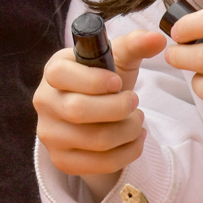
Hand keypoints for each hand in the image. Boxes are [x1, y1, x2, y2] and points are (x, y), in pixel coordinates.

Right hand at [35, 27, 164, 200]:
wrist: (98, 114)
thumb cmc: (106, 80)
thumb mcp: (119, 58)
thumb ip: (135, 44)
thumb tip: (158, 38)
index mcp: (54, 71)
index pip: (61, 74)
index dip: (94, 80)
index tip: (117, 82)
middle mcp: (44, 102)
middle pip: (79, 111)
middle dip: (118, 107)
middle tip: (135, 102)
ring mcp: (50, 134)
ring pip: (95, 140)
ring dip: (129, 130)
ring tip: (138, 120)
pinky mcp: (63, 160)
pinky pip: (100, 164)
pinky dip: (128, 152)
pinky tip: (136, 139)